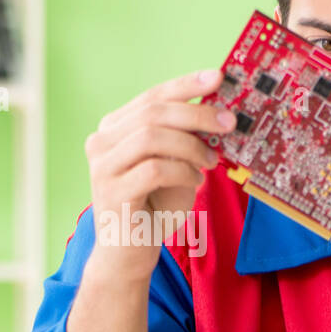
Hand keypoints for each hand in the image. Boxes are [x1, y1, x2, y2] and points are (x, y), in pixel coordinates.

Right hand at [83, 68, 234, 283]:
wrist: (128, 254)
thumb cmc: (154, 208)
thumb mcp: (174, 165)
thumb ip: (186, 139)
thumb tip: (219, 113)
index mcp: (114, 129)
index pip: (152, 96)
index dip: (186, 84)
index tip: (218, 77)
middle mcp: (101, 142)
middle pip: (152, 113)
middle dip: (196, 114)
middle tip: (229, 122)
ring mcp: (102, 167)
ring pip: (151, 137)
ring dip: (191, 146)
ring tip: (211, 161)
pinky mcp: (112, 193)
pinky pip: (154, 169)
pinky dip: (182, 172)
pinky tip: (195, 182)